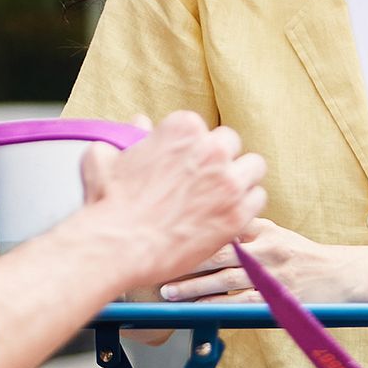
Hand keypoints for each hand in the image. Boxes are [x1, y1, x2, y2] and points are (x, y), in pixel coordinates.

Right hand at [77, 111, 267, 289]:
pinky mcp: (238, 214)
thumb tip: (140, 122)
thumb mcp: (108, 155)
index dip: (194, 148)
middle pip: (231, 144)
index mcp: (183, 128)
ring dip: (240, 178)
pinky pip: (258, 198)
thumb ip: (130, 134)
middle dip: (220, 159)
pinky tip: (226, 214)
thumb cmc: (110, 202)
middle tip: (204, 180)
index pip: (202, 128)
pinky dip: (245, 206)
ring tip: (221, 196)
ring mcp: (228, 182)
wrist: (119, 245)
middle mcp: (211, 149)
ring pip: (253, 167)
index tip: (184, 164)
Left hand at [159, 218, 367, 303]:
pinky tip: (199, 308)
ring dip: (193, 286)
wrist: (344, 275)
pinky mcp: (276, 297)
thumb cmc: (303, 256)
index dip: (191, 228)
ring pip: (223, 278)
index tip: (164, 232)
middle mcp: (264, 246)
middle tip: (157, 262)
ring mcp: (270, 273)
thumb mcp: (276, 234)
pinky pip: (241, 302)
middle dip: (184, 257)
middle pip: (216, 249)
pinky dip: (217, 305)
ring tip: (169, 292)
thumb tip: (206, 228)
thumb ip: (244, 231)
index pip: (221, 224)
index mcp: (262, 227)